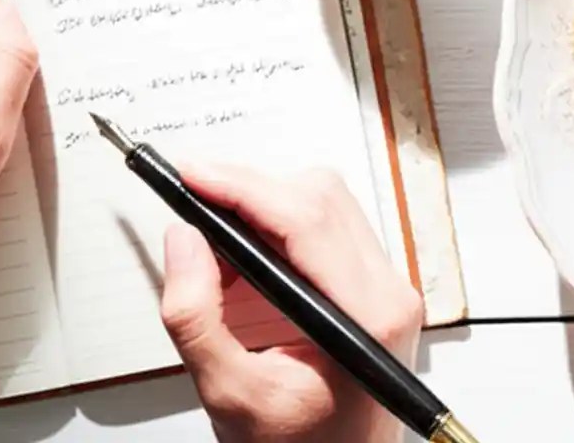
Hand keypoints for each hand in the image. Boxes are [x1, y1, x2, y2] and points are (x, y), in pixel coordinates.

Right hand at [161, 166, 424, 442]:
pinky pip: (330, 228)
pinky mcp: (374, 288)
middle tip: (195, 203)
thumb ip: (198, 320)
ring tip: (217, 244)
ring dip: (265, 207)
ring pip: (327, 203)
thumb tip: (184, 242)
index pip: (306, 219)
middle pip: (321, 197)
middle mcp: (389, 294)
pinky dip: (281, 229)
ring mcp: (388, 288)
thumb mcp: (232, 397)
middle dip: (251, 190)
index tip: (194, 176)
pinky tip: (247, 260)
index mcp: (368, 318)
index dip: (244, 187)